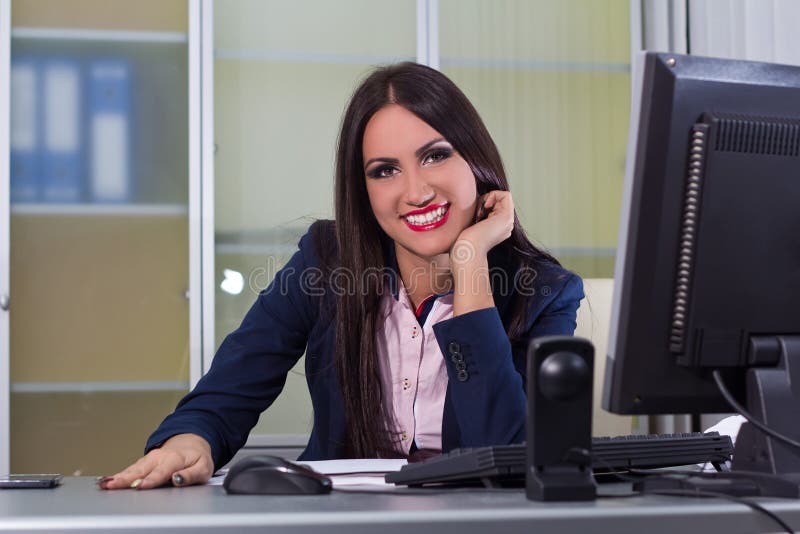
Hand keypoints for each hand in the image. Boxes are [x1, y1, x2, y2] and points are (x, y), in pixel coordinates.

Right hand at [98, 433, 213, 489]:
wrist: (192, 443)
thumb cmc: (197, 458)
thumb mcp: (203, 468)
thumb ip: (191, 475)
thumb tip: (177, 479)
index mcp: (175, 458)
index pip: (161, 471)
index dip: (151, 479)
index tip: (141, 486)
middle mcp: (159, 457)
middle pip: (142, 470)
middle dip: (127, 478)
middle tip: (113, 485)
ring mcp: (149, 459)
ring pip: (133, 469)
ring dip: (119, 477)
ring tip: (106, 484)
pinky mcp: (143, 463)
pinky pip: (130, 469)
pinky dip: (118, 475)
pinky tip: (107, 482)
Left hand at [452, 191, 514, 261]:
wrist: (466, 252)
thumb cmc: (463, 243)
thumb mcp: (470, 225)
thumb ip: (476, 216)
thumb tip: (472, 205)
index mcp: (498, 228)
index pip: (496, 205)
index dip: (484, 202)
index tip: (475, 213)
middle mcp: (506, 225)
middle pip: (499, 200)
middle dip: (485, 200)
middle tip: (476, 213)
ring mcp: (508, 221)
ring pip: (503, 197)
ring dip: (488, 198)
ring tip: (479, 212)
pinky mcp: (507, 217)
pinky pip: (506, 195)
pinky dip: (493, 195)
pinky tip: (484, 207)